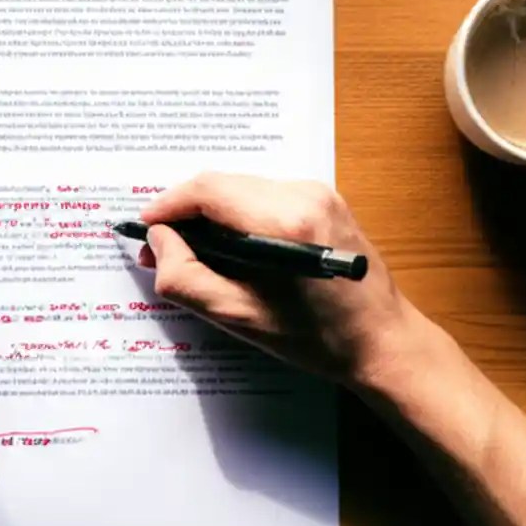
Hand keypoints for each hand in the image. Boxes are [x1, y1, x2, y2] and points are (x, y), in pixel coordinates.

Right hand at [140, 173, 415, 382]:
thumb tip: (158, 241)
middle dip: (185, 212)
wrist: (383, 341)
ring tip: (191, 253)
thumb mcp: (239, 317)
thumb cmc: (317, 338)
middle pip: (222, 184)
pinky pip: (263, 196)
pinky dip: (236, 214)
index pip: (208, 190)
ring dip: (210, 213)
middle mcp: (305, 195)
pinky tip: (227, 247)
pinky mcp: (325, 200)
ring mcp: (319, 193)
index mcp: (286, 222)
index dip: (167, 205)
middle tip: (159, 249)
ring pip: (241, 188)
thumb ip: (186, 278)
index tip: (143, 228)